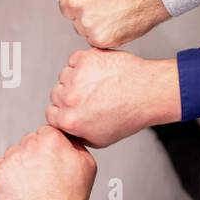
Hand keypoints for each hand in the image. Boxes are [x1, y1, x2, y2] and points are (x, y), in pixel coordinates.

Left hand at [0, 125, 95, 199]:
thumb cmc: (70, 199)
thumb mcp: (87, 164)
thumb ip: (75, 143)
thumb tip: (66, 135)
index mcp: (51, 139)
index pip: (46, 132)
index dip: (50, 148)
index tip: (52, 162)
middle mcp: (29, 145)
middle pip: (29, 141)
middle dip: (35, 154)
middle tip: (44, 175)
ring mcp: (12, 159)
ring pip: (15, 153)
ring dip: (21, 164)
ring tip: (34, 184)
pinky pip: (2, 166)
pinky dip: (9, 175)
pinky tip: (22, 187)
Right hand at [46, 49, 179, 147]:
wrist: (148, 93)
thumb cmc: (129, 116)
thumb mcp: (100, 140)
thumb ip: (77, 136)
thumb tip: (66, 131)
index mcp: (69, 121)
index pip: (51, 114)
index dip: (63, 111)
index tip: (76, 108)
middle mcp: (70, 99)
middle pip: (56, 94)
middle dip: (69, 95)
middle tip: (90, 96)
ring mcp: (76, 77)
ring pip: (64, 75)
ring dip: (76, 78)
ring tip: (97, 83)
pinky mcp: (86, 59)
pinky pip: (74, 59)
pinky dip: (83, 63)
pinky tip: (98, 71)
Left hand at [53, 0, 169, 48]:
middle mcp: (74, 2)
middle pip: (66, 9)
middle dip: (78, 7)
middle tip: (99, 3)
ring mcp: (85, 22)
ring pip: (78, 25)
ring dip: (89, 21)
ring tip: (109, 11)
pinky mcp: (97, 38)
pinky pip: (91, 38)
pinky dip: (101, 33)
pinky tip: (113, 22)